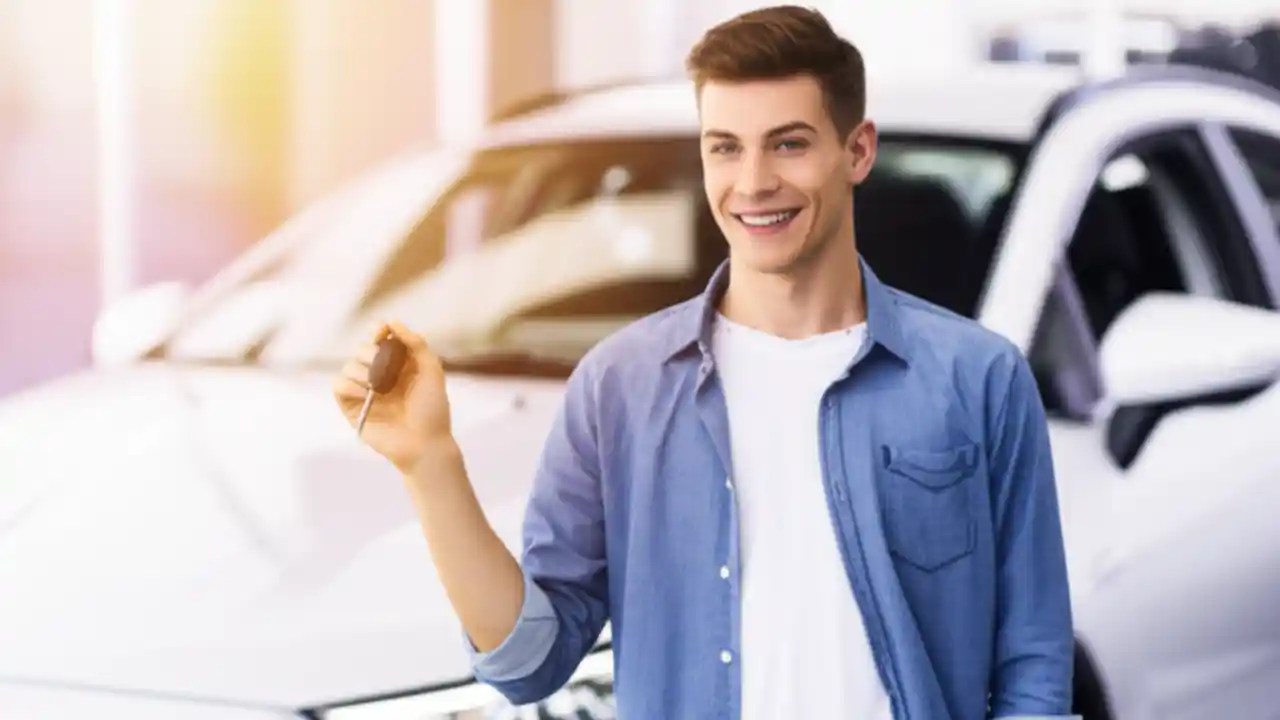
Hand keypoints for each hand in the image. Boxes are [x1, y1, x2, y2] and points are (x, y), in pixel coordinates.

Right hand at [332, 320, 455, 473]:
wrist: (424, 443)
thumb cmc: (432, 409)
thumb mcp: (432, 371)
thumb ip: (416, 343)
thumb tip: (391, 322)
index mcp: (397, 364)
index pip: (378, 339)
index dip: (377, 331)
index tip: (381, 332)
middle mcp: (378, 375)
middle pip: (361, 348)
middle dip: (372, 353)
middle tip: (385, 370)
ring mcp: (364, 391)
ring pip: (348, 365)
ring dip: (363, 371)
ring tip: (379, 387)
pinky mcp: (352, 408)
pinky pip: (338, 385)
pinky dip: (350, 385)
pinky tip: (366, 395)